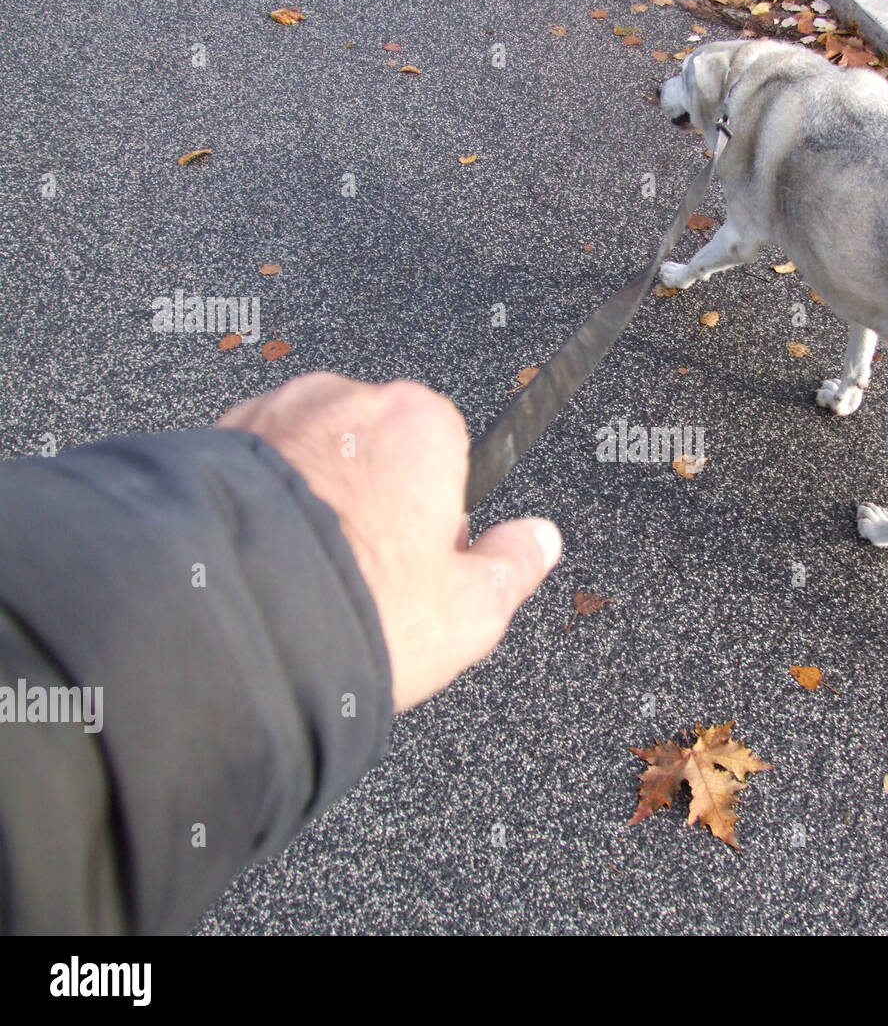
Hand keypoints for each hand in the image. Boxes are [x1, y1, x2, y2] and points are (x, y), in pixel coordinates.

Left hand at [217, 373, 561, 710]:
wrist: (233, 627)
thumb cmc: (354, 609)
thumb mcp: (469, 611)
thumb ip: (513, 565)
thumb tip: (538, 541)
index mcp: (418, 422)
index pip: (447, 447)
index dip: (436, 511)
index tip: (421, 556)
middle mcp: (342, 402)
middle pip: (374, 446)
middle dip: (371, 498)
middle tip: (364, 575)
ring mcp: (270, 416)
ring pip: (309, 456)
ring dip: (313, 500)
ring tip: (308, 576)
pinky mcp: (207, 443)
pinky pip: (252, 470)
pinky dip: (260, 507)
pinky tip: (264, 565)